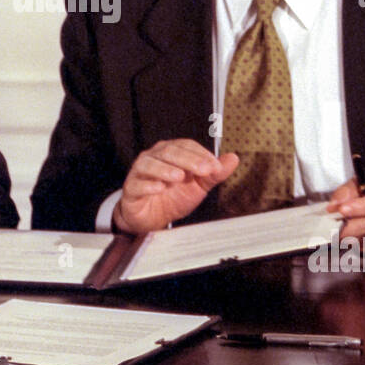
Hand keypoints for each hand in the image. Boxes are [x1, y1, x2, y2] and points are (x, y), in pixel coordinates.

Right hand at [114, 139, 239, 232]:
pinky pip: (137, 184)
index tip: (215, 167)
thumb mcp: (197, 186)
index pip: (186, 145)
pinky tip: (159, 188)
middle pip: (169, 152)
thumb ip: (214, 174)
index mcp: (171, 152)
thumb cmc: (172, 197)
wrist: (152, 218)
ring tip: (179, 177)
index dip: (201, 154)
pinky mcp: (131, 189)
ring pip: (150, 164)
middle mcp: (154, 157)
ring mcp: (140, 172)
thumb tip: (233, 158)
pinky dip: (148, 185)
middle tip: (204, 170)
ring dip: (166, 169)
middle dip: (188, 160)